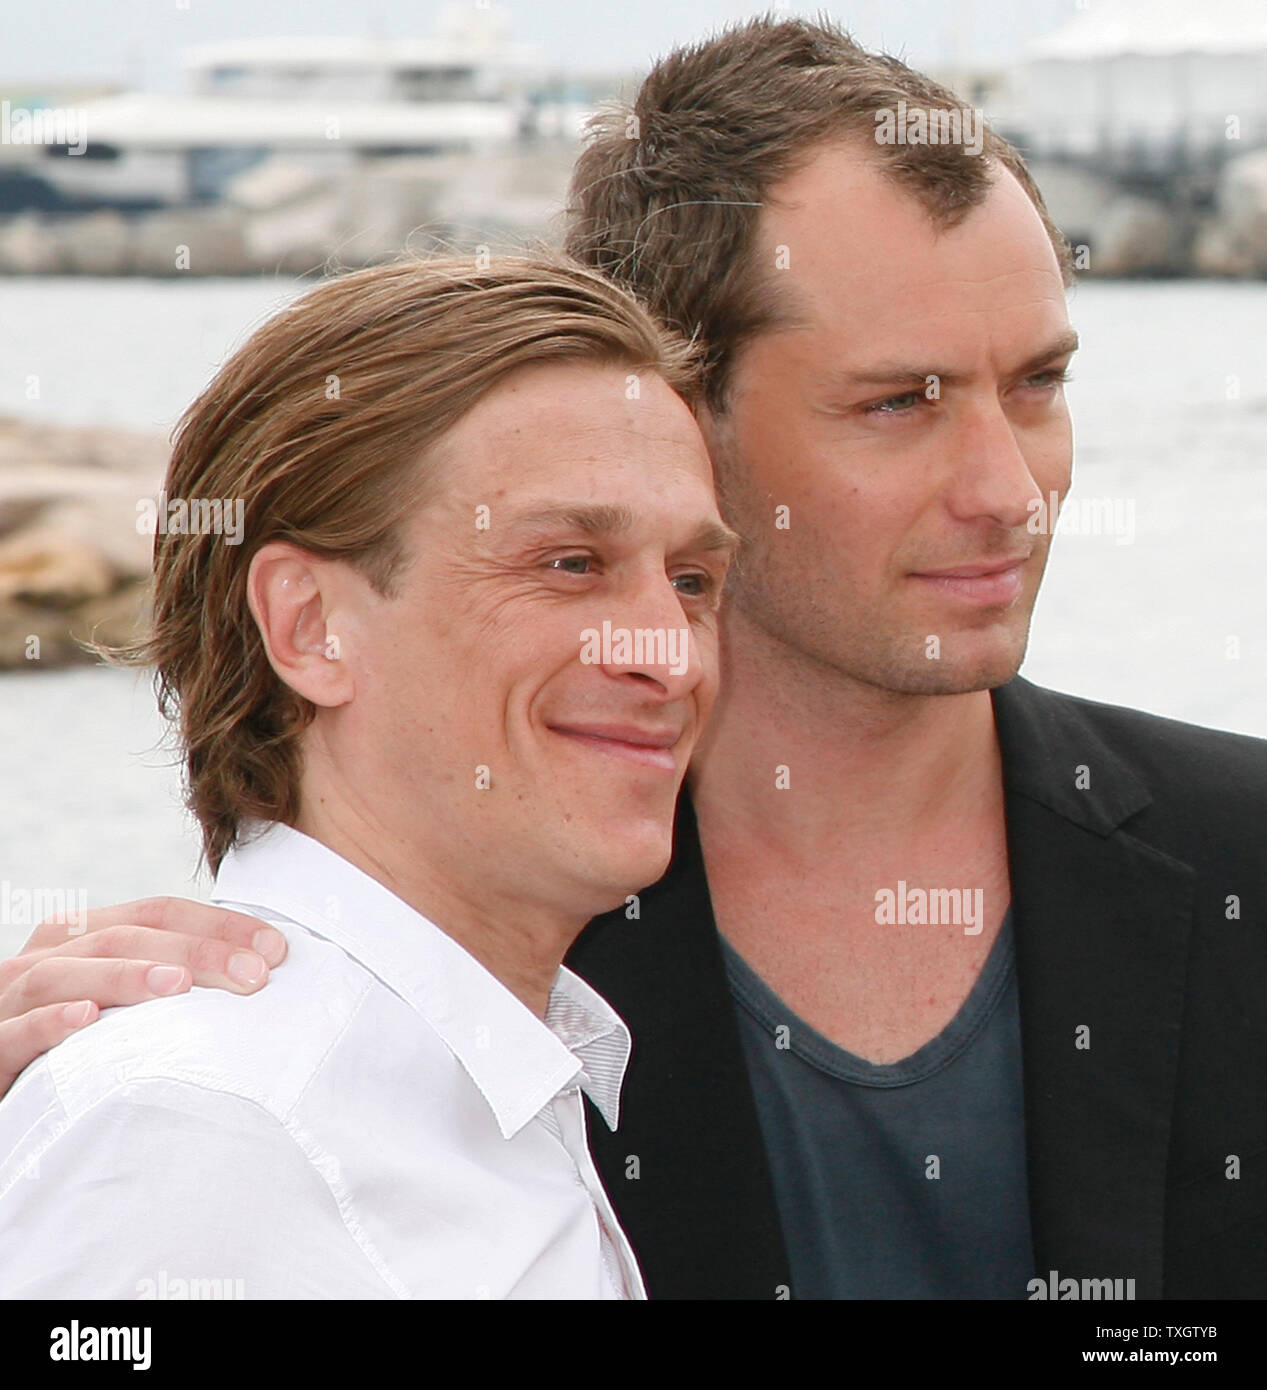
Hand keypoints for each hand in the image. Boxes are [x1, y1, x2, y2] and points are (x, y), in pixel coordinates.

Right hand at [0, 897, 286, 1098]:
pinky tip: (88, 1019)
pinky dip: (50, 1021)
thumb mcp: (119, 1006)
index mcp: (80, 936)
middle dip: (195, 952)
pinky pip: (15, 1031)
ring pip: (66, 974)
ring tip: (179, 985)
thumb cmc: (69, 1049)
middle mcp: (44, 958)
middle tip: (254, 975)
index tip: (276, 949)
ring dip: (126, 976)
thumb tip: (257, 978)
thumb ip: (168, 984)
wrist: (2, 1088)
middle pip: (123, 937)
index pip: (158, 914)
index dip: (218, 926)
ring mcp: (9, 1002)